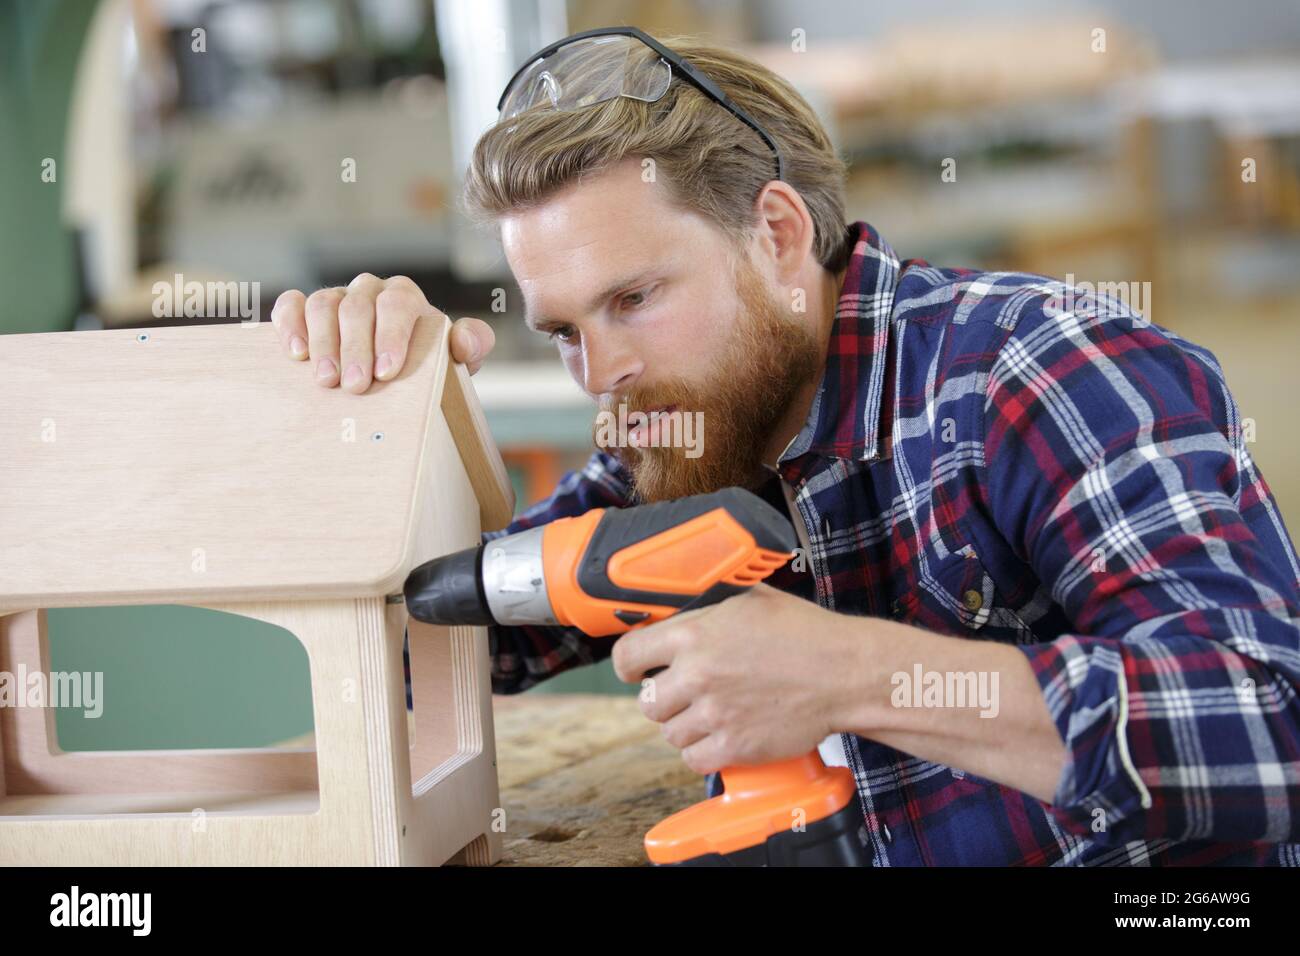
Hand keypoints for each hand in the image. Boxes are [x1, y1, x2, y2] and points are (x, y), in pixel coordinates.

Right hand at [270, 273, 495, 392]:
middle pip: (356, 308)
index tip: (386, 372)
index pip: (397, 304)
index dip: (390, 336)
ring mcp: (336, 298)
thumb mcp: (455, 358)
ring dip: (322, 343)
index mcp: (405, 297)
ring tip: (325, 380)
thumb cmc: (425, 363)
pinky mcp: (305, 310)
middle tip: (355, 387)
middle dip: (355, 349)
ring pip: (322, 305)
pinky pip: (291, 305)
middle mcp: (369, 290)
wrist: (395, 370)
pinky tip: (296, 354)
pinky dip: (290, 325)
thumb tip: (462, 340)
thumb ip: (471, 344)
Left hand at [611, 583, 857, 774]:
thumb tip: (680, 600)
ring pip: (669, 733)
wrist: (844, 673)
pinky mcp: (734, 746)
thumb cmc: (804, 633)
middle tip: (685, 693)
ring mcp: (715, 714)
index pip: (628, 656)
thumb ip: (708, 605)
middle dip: (663, 698)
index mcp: (694, 634)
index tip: (635, 670)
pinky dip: (702, 752)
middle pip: (647, 701)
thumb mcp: (751, 598)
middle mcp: (698, 675)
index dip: (628, 665)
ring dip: (684, 726)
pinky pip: (693, 759)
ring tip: (710, 713)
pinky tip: (720, 735)